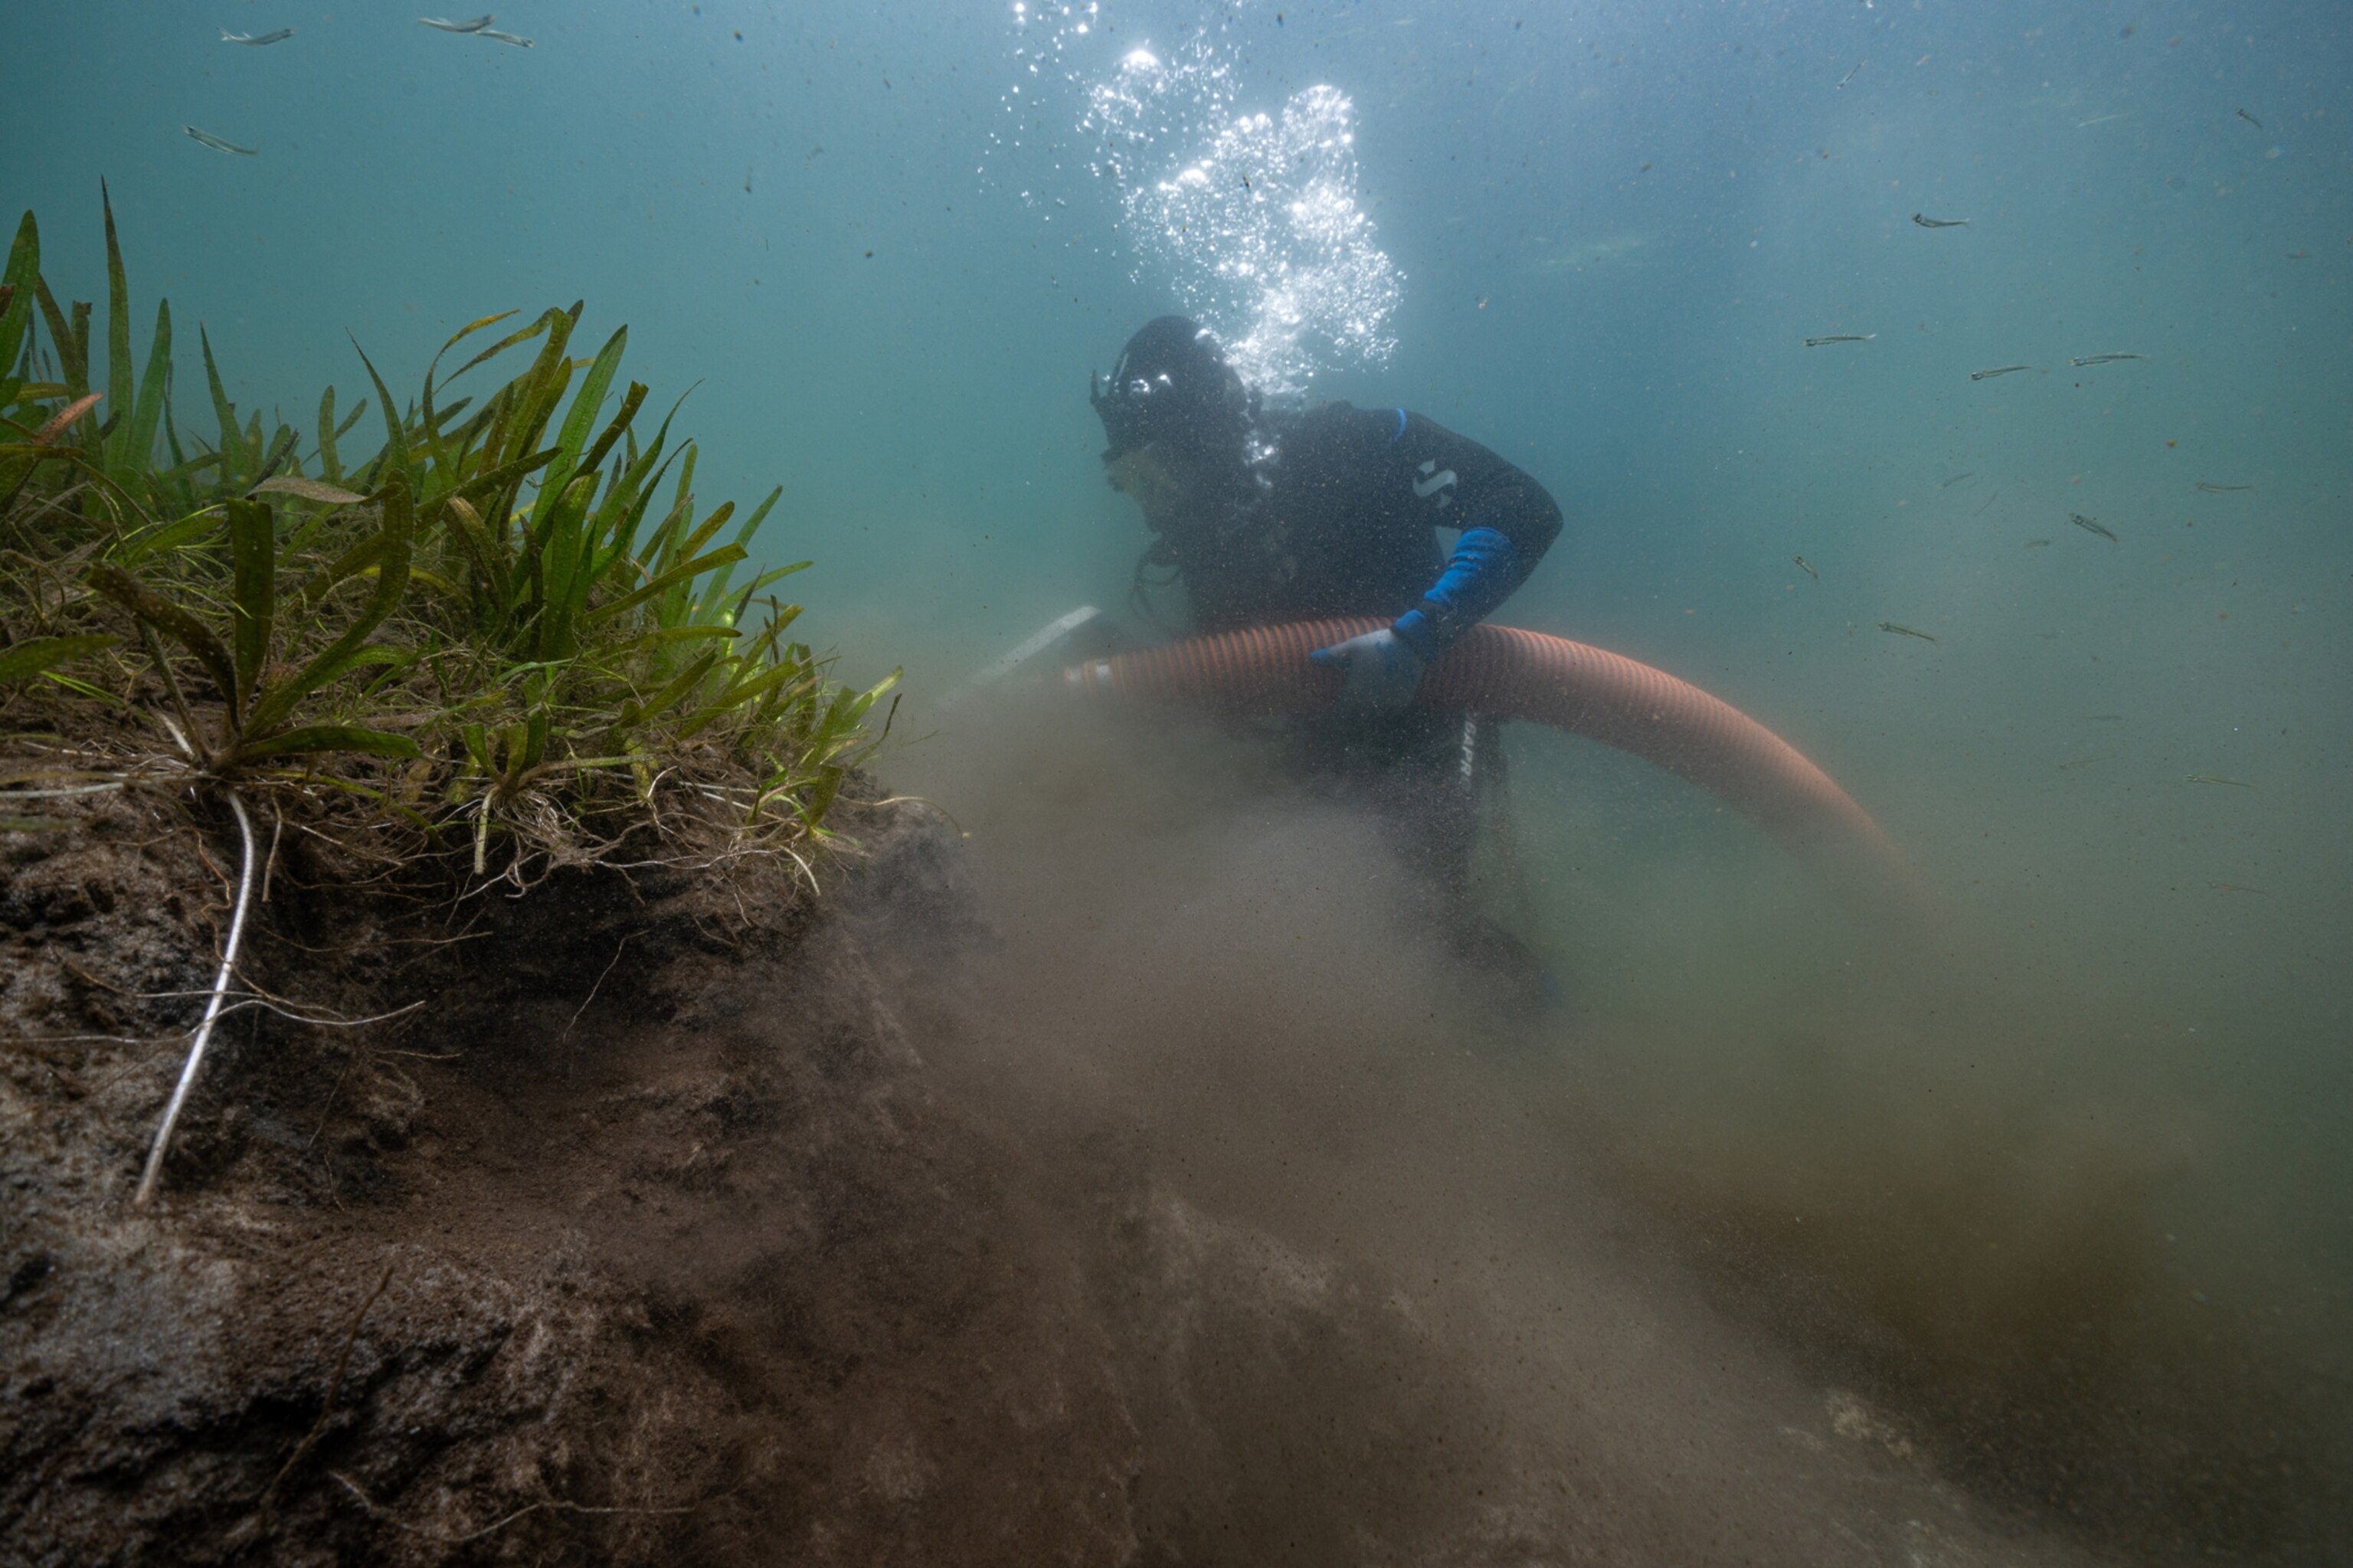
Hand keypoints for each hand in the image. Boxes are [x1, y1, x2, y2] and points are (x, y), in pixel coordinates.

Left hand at [1309, 627, 1425, 712]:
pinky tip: (1380, 705)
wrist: (1410, 645)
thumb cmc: (1376, 645)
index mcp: (1355, 692)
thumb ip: (1331, 656)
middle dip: (1349, 718)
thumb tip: (1311, 658)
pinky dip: (1383, 711)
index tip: (1329, 717)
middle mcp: (1370, 703)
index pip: (1340, 713)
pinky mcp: (1402, 703)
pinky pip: (1389, 713)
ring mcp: (1388, 704)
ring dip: (1366, 717)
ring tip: (1362, 712)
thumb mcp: (1352, 648)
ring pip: (1373, 719)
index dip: (1333, 717)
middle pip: (1355, 719)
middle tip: (1345, 715)